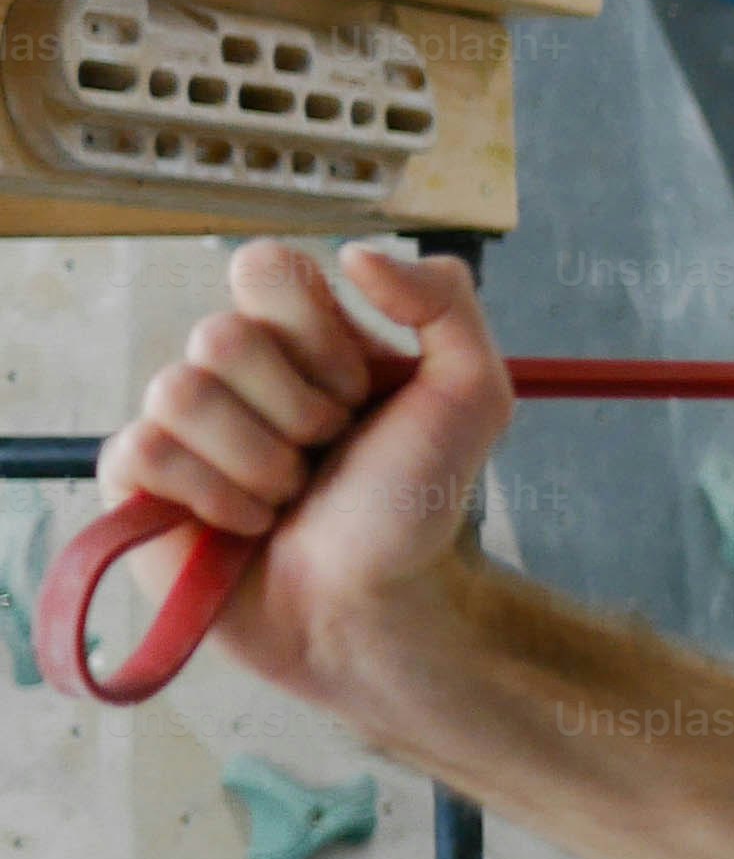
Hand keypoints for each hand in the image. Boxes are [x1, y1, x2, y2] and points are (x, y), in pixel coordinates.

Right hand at [95, 238, 512, 692]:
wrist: (380, 606)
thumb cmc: (414, 505)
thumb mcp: (472, 396)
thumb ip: (445, 302)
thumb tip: (357, 252)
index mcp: (298, 336)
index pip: (265, 269)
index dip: (316, 337)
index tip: (358, 394)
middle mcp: (231, 370)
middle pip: (220, 334)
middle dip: (296, 411)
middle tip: (326, 455)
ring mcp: (179, 422)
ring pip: (178, 392)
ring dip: (260, 463)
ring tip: (290, 499)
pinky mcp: (136, 480)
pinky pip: (145, 452)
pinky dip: (216, 500)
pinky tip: (247, 528)